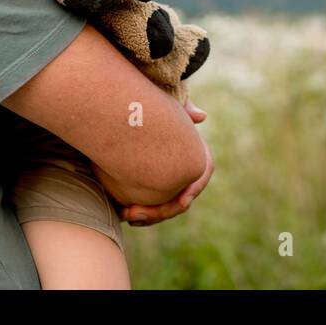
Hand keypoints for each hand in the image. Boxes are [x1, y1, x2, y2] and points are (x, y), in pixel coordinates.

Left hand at [120, 96, 212, 226]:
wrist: (129, 118)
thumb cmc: (154, 110)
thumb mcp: (167, 108)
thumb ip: (182, 110)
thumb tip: (201, 116)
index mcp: (195, 156)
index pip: (201, 175)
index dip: (194, 188)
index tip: (183, 197)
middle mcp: (184, 175)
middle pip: (180, 200)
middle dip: (162, 210)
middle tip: (137, 212)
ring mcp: (168, 186)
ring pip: (164, 209)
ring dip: (149, 216)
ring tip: (126, 214)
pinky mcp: (152, 191)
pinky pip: (151, 209)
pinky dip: (140, 213)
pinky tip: (123, 213)